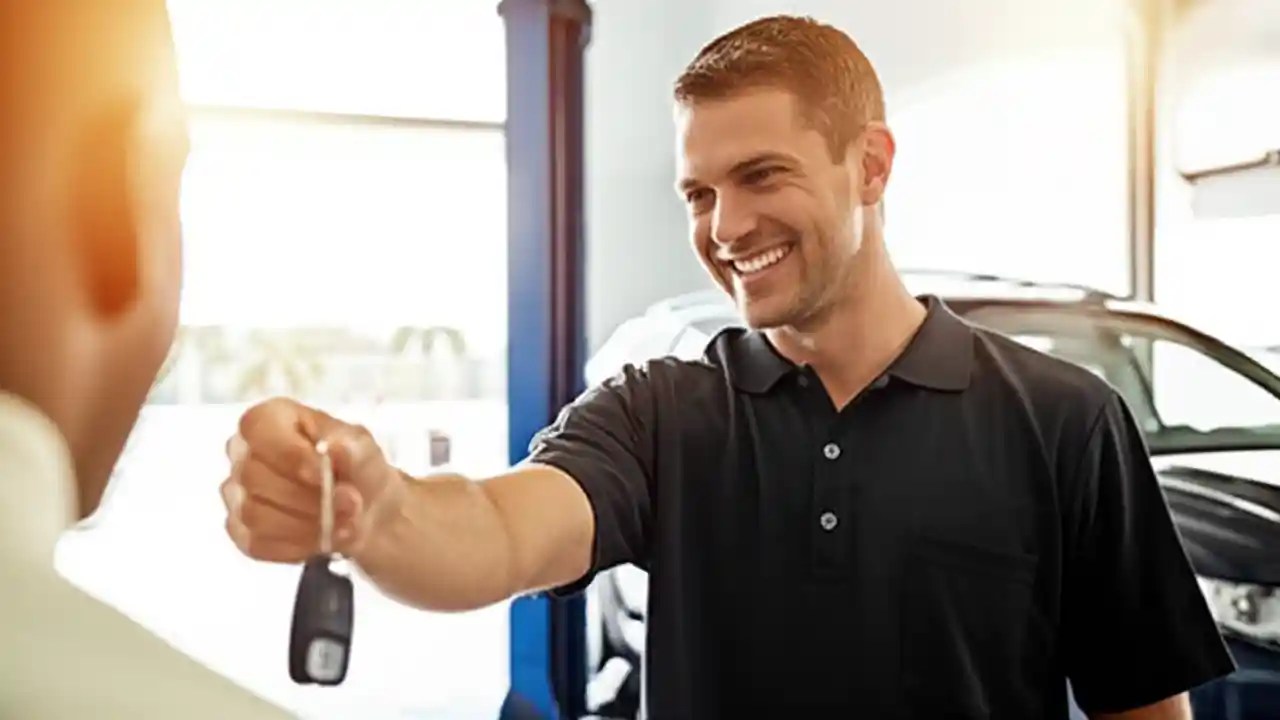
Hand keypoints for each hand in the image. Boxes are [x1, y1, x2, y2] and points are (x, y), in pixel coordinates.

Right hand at [221, 397, 405, 562]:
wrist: (363, 508)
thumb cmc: (355, 467)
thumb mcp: (364, 449)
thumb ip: (352, 449)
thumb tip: (335, 449)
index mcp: (269, 419)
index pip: (259, 429)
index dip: (291, 455)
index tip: (326, 476)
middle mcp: (242, 453)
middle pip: (256, 478)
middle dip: (310, 498)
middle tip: (351, 504)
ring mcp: (236, 494)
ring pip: (256, 515)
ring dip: (307, 524)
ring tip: (345, 524)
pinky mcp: (241, 531)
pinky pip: (258, 544)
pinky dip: (296, 545)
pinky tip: (323, 539)